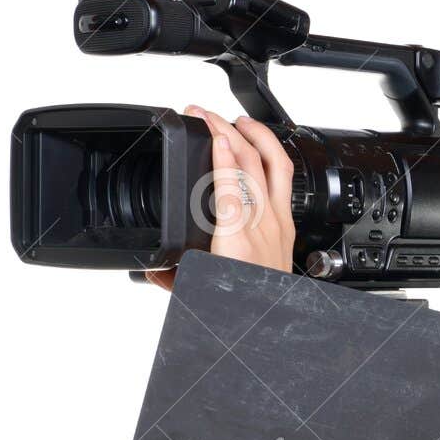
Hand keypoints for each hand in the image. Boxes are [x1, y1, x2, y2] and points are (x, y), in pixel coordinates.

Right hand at [146, 105, 295, 291]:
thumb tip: (152, 269)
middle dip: (230, 130)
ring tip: (240, 121)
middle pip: (253, 163)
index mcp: (236, 238)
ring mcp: (279, 223)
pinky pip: (284, 182)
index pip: (232, 181)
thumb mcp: (196, 288)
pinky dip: (271, 158)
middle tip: (207, 115)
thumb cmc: (240, 303)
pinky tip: (260, 150)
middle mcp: (262, 225)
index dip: (220, 149)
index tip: (207, 126)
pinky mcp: (288, 226)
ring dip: (259, 137)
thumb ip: (172, 276)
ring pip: (276, 167)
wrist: (271, 324)